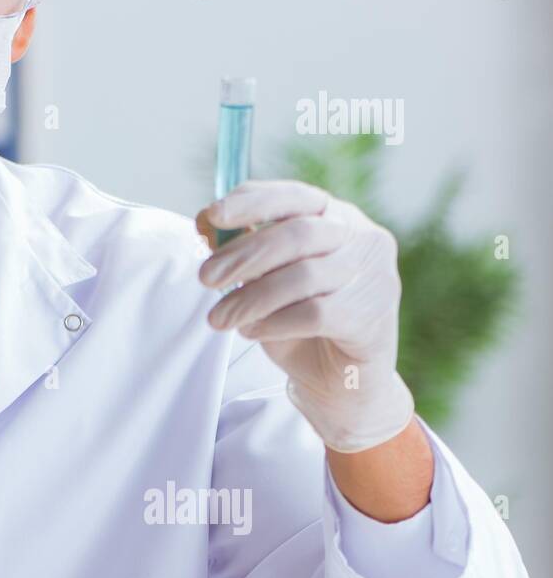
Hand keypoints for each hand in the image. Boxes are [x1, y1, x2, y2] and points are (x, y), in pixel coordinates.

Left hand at [196, 179, 415, 452]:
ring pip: (303, 276)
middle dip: (243, 255)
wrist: (340, 382)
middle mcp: (362, 239)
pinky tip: (252, 331)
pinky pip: (314, 314)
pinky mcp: (372, 318)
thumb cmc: (299, 320)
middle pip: (297, 234)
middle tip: (205, 278)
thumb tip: (204, 223)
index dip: (253, 202)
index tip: (212, 215)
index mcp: (336, 217)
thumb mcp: (265, 281)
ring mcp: (374, 277)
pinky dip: (274, 322)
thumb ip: (242, 250)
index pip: (295, 196)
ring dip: (250, 298)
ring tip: (218, 318)